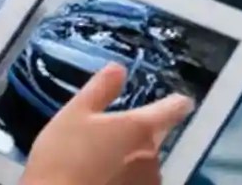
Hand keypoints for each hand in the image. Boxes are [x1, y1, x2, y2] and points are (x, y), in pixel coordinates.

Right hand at [21, 63, 194, 184]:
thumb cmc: (63, 157)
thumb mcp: (74, 114)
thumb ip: (101, 89)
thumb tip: (120, 68)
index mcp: (140, 127)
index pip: (173, 108)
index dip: (176, 103)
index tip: (178, 101)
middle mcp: (152, 155)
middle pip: (152, 139)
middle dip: (135, 138)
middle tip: (103, 141)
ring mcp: (149, 182)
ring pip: (144, 165)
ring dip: (130, 163)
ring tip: (97, 166)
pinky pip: (136, 184)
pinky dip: (125, 182)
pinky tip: (99, 181)